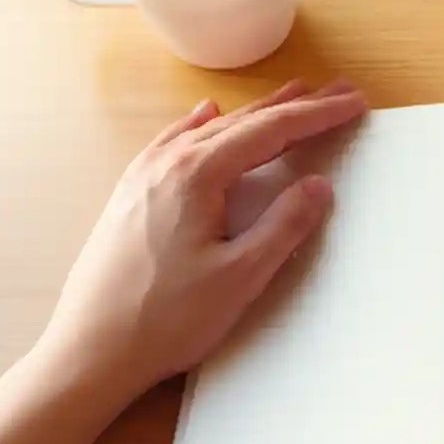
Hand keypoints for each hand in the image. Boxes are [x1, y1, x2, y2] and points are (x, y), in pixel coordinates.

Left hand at [38, 80, 366, 396]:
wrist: (90, 352)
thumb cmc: (166, 319)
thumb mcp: (241, 277)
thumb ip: (284, 225)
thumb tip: (319, 186)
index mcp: (198, 175)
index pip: (272, 131)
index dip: (318, 115)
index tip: (353, 103)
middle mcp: (168, 163)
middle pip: (244, 121)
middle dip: (294, 106)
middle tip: (336, 91)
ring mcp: (143, 177)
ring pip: (210, 129)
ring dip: (256, 113)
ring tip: (290, 96)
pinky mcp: (129, 195)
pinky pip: (173, 141)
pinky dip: (201, 124)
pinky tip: (205, 115)